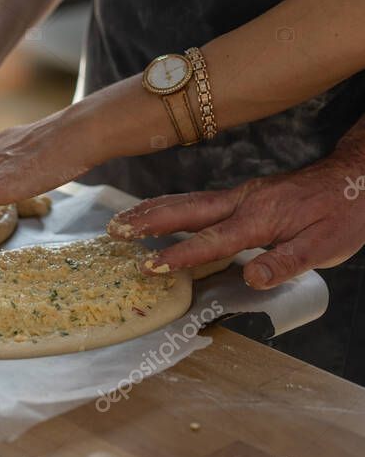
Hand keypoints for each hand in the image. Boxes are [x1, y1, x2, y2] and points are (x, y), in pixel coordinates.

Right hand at [107, 151, 364, 289]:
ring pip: (187, 202)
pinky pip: (196, 200)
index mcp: (260, 218)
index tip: (151, 265)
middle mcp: (243, 202)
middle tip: (115, 230)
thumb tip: (252, 280)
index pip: (212, 240)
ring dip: (151, 210)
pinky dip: (168, 205)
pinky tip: (155, 211)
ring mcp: (241, 195)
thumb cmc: (344, 213)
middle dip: (148, 221)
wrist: (358, 176)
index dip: (180, 255)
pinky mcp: (242, 194)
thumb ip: (287, 262)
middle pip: (186, 211)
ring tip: (121, 220)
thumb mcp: (326, 245)